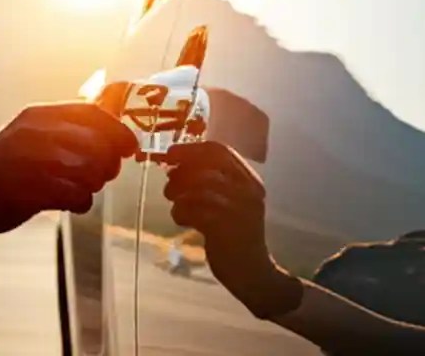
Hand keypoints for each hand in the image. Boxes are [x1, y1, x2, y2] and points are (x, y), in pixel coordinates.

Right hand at [0, 102, 137, 238]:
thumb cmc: (1, 163)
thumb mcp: (29, 132)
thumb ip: (65, 127)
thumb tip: (110, 123)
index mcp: (41, 115)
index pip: (96, 114)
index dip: (119, 132)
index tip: (127, 147)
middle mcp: (41, 133)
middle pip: (101, 144)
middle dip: (109, 164)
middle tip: (99, 174)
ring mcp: (38, 161)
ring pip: (93, 171)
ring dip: (93, 185)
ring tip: (78, 188)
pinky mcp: (35, 191)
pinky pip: (79, 196)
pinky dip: (80, 202)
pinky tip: (67, 202)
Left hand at [165, 141, 300, 317]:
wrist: (255, 274)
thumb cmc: (237, 235)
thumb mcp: (233, 202)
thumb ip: (213, 182)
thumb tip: (174, 166)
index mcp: (250, 180)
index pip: (219, 150)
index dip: (191, 149)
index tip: (171, 154)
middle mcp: (247, 191)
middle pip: (204, 166)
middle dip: (180, 173)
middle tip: (169, 186)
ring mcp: (237, 209)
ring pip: (195, 187)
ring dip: (177, 194)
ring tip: (175, 204)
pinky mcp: (223, 228)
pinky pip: (191, 210)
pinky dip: (180, 212)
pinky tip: (182, 220)